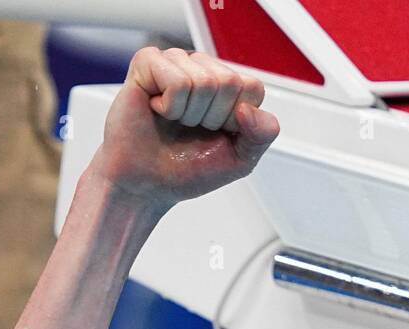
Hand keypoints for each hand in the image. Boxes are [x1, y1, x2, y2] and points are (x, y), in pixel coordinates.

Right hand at [91, 46, 279, 206]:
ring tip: (174, 121)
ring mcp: (175, 62)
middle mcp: (202, 68)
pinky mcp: (148, 62)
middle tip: (191, 129)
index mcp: (227, 87)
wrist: (147, 185)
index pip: (252, 88)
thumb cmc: (187, 170)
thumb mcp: (239, 161)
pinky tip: (158, 110)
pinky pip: (177, 81)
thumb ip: (262, 136)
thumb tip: (248, 109)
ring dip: (189, 114)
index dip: (236, 120)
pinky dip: (170, 106)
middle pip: (229, 82)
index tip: (217, 133)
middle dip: (213, 118)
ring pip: (203, 81)